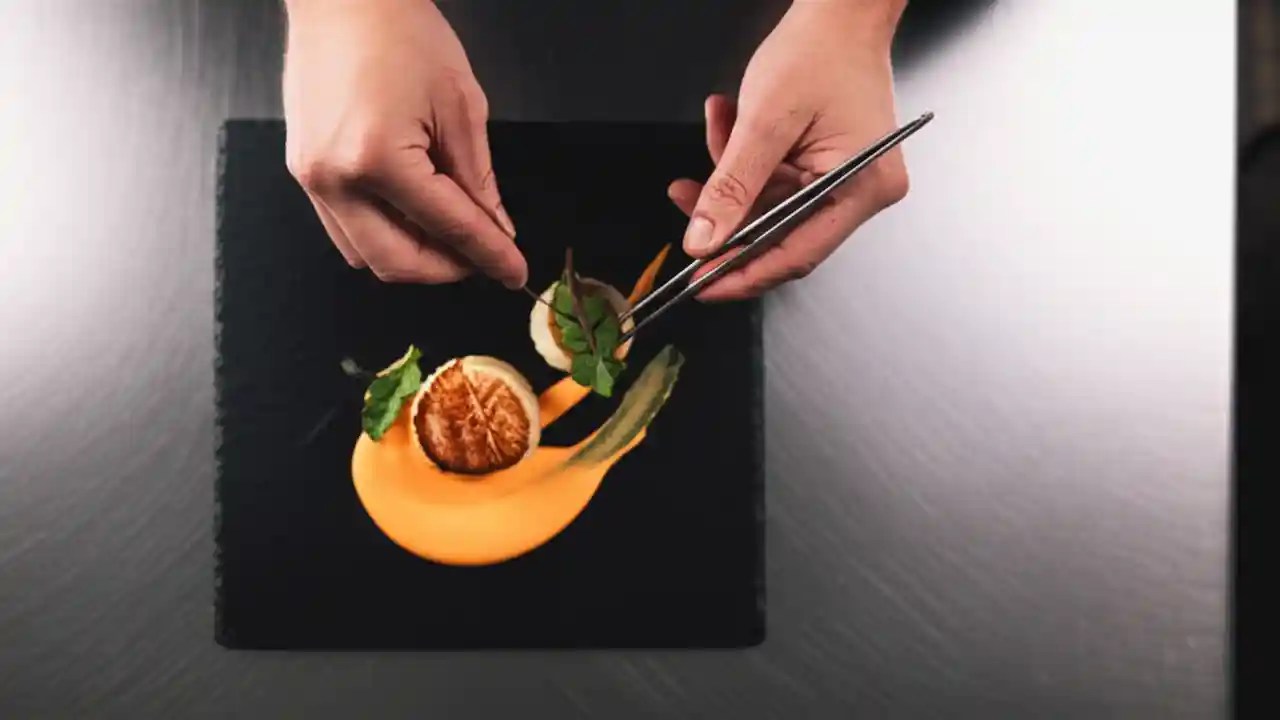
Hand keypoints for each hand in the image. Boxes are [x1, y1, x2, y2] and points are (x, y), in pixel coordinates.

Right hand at [283, 0, 525, 287]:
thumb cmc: (400, 31)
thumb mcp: (460, 106)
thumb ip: (478, 180)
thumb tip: (495, 229)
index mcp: (377, 158)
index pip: (448, 227)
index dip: (489, 255)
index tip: (514, 272)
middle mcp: (334, 178)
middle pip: (397, 264)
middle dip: (447, 268)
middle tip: (483, 255)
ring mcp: (311, 178)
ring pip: (367, 256)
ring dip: (414, 256)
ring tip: (451, 229)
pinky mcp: (303, 171)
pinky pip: (346, 229)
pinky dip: (385, 234)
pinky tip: (415, 211)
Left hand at [669, 0, 908, 300]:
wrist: (841, 9)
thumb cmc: (819, 49)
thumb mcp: (763, 122)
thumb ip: (731, 187)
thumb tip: (704, 240)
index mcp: (862, 186)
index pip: (796, 254)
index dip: (744, 273)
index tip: (702, 286)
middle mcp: (862, 190)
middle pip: (782, 235)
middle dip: (731, 223)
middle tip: (689, 222)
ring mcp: (846, 178)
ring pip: (771, 208)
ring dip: (733, 181)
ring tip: (715, 133)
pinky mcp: (828, 166)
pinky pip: (776, 182)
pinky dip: (746, 163)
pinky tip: (729, 126)